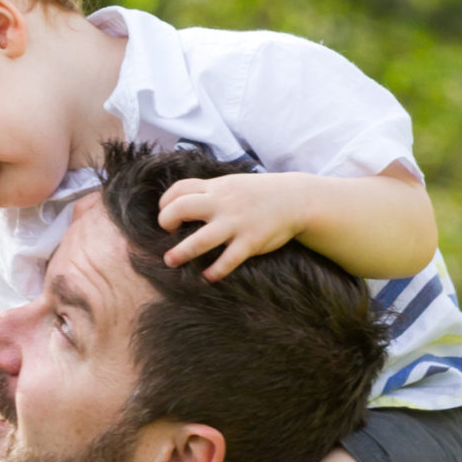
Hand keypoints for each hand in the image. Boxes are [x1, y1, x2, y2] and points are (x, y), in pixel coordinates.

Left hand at [158, 173, 310, 278]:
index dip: (165, 203)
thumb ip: (208, 193)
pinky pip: (228, 260)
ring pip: (200, 240)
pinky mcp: (251, 241)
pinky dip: (215, 271)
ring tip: (171, 261)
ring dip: (181, 253)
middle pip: (181, 209)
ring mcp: (236, 222)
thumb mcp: (231, 184)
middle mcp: (222, 203)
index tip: (165, 215)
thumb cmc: (258, 194)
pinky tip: (207, 278)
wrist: (296, 199)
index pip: (179, 189)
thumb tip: (180, 205)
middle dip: (166, 222)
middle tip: (167, 234)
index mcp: (216, 187)